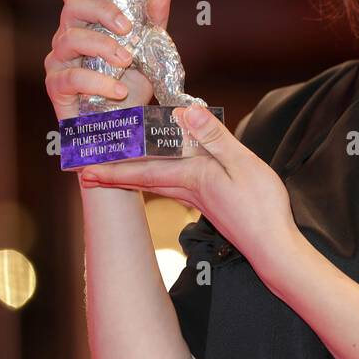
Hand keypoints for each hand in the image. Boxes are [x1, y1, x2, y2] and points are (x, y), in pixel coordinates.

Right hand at [45, 0, 174, 121]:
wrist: (122, 126)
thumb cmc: (130, 84)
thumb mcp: (150, 48)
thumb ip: (154, 17)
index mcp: (87, 22)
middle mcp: (68, 36)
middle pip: (72, 7)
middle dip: (102, 11)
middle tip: (127, 27)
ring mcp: (58, 61)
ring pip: (70, 38)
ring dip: (103, 46)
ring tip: (128, 60)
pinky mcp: (56, 87)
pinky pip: (72, 77)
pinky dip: (99, 81)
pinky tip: (119, 89)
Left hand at [77, 106, 297, 270]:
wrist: (272, 246)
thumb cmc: (261, 207)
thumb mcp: (242, 163)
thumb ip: (214, 137)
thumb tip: (186, 112)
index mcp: (193, 176)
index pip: (144, 170)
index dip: (114, 167)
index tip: (85, 168)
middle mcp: (189, 189)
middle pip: (144, 179)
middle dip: (114, 175)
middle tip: (86, 173)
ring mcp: (199, 199)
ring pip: (158, 184)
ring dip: (133, 177)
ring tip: (114, 173)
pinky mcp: (211, 204)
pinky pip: (175, 186)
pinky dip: (159, 179)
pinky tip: (164, 178)